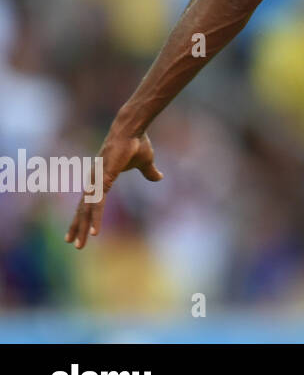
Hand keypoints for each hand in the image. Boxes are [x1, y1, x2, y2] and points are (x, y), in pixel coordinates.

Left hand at [65, 130, 163, 248]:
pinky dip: (95, 219)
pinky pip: (97, 205)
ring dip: (83, 229)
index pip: (89, 201)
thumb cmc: (137, 142)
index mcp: (101, 178)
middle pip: (83, 209)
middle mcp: (94, 181)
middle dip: (77, 227)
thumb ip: (149, 172)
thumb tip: (159, 178)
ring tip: (79, 245)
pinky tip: (95, 232)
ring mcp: (96, 181)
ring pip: (87, 211)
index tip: (79, 229)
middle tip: (73, 243)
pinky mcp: (102, 181)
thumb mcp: (145, 162)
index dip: (84, 215)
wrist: (132, 129)